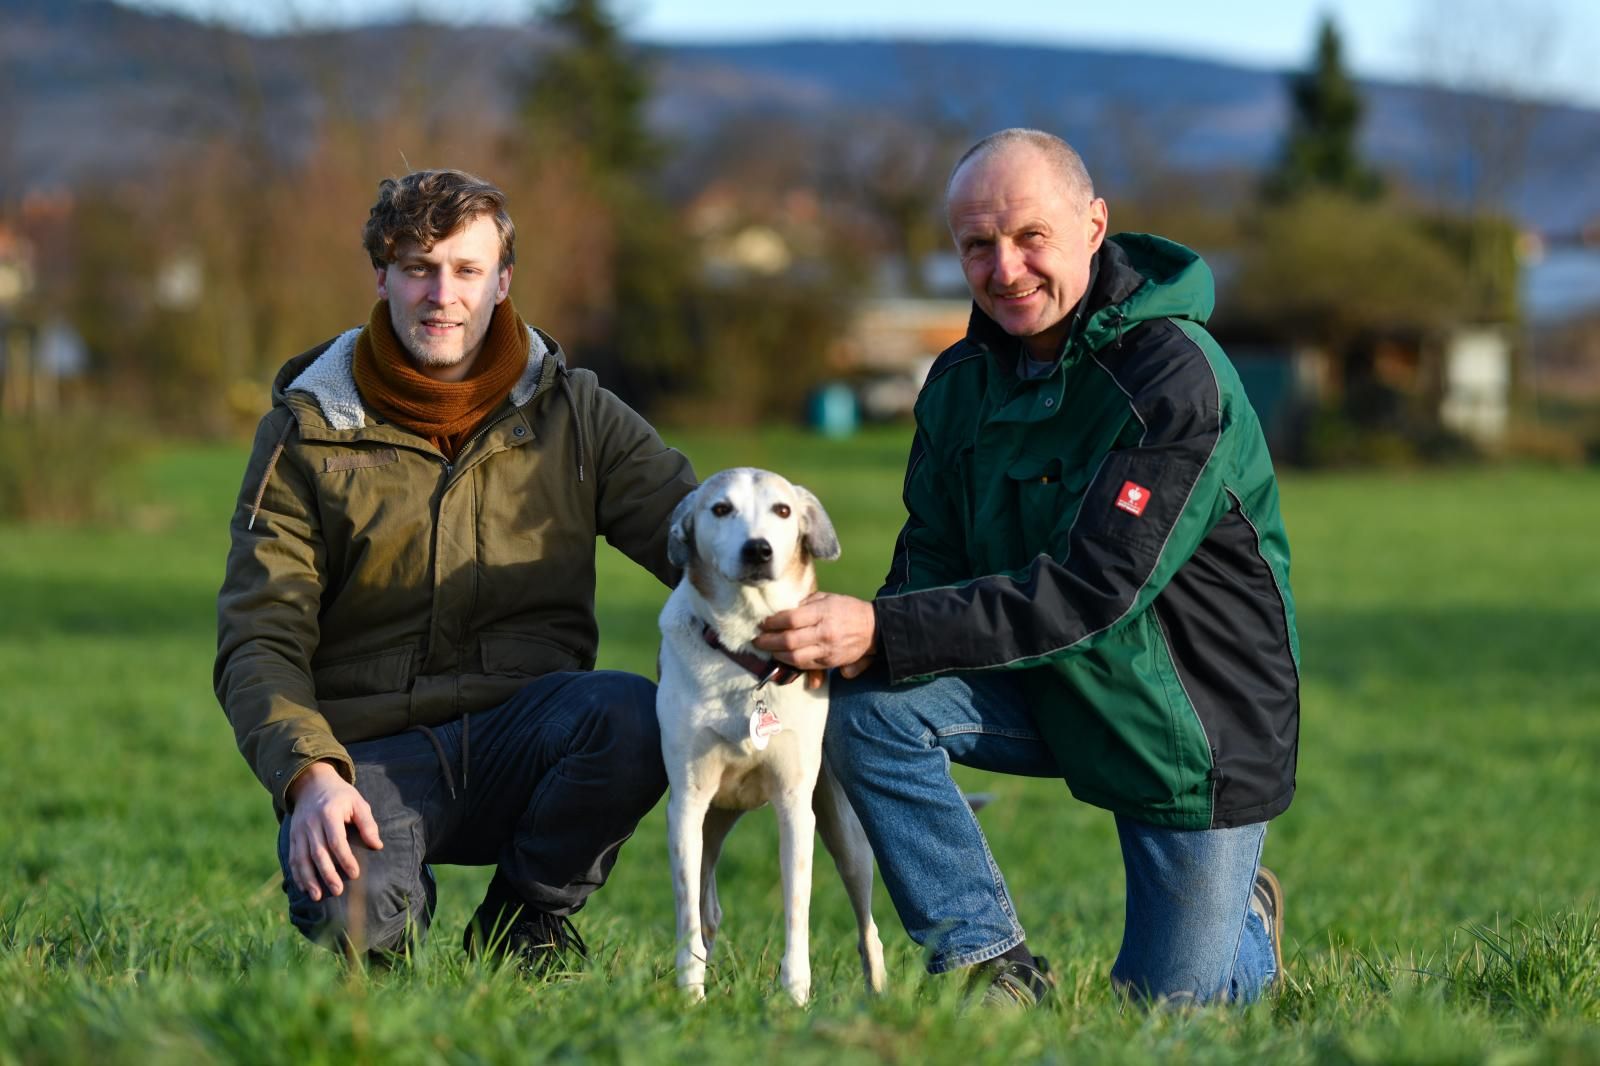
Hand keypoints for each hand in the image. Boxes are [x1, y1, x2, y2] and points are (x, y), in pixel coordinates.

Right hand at [285, 761, 381, 901]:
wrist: (312, 784)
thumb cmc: (341, 796)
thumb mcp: (358, 802)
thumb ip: (367, 824)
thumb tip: (377, 846)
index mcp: (329, 814)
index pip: (336, 841)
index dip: (345, 859)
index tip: (355, 874)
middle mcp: (311, 823)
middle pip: (318, 853)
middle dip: (327, 874)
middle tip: (338, 891)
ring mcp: (299, 831)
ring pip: (301, 859)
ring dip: (309, 879)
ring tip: (317, 896)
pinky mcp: (292, 836)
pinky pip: (292, 858)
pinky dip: (297, 874)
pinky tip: (304, 888)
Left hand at [755, 592, 878, 677]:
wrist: (874, 628)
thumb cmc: (847, 609)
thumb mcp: (828, 598)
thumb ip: (805, 604)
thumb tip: (784, 611)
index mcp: (823, 613)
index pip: (791, 619)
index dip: (773, 622)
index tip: (763, 623)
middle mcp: (824, 633)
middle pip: (789, 640)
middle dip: (768, 641)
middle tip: (756, 640)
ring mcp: (827, 650)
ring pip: (795, 658)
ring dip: (777, 655)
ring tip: (767, 649)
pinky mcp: (830, 663)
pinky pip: (805, 666)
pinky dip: (790, 662)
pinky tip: (782, 657)